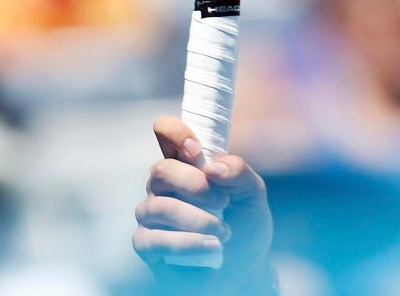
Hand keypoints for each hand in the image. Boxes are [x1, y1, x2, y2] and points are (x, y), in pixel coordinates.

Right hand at [133, 116, 273, 295]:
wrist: (243, 269)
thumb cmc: (245, 225)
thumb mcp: (253, 195)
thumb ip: (239, 173)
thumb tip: (212, 167)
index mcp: (188, 164)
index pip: (164, 132)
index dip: (174, 131)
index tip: (196, 149)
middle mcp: (164, 186)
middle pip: (161, 170)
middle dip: (195, 185)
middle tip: (224, 202)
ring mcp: (152, 214)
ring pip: (159, 206)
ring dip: (197, 219)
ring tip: (224, 232)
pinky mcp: (146, 244)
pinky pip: (155, 238)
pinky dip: (189, 242)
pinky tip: (212, 247)